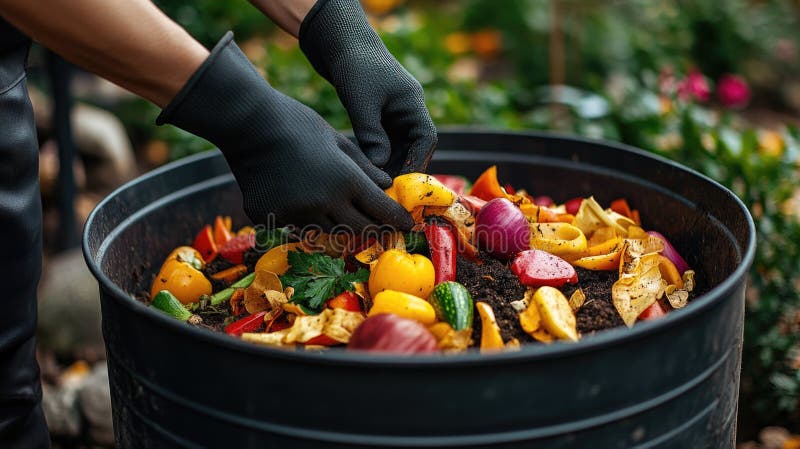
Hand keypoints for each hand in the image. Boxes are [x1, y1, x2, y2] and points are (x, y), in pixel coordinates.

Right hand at [157, 32, 411, 231]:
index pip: (381, 210)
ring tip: (344, 215)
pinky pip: (296, 226)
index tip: (408, 226)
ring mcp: (295, 214)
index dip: (397, 220)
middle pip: (358, 229)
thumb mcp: (338, 140)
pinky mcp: (270, 217)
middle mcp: (324, 203)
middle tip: (381, 226)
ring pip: (328, 232)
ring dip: (339, 225)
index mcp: (345, 181)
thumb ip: (365, 166)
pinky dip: (306, 219)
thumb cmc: (297, 123)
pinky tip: (304, 203)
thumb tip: (387, 185)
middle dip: (373, 228)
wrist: (247, 122)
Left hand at [299, 0, 436, 176]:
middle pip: (414, 148)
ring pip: (398, 149)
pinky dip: (376, 158)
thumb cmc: (354, 65)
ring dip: (388, 167)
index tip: (403, 183)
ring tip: (374, 186)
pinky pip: (383, 145)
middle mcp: (407, 111)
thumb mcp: (362, 102)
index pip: (426, 139)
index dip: (417, 162)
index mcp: (412, 103)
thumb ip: (372, 135)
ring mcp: (394, 115)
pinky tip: (364, 172)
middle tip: (386, 191)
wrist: (339, 43)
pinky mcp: (379, 119)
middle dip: (401, 170)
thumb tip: (379, 168)